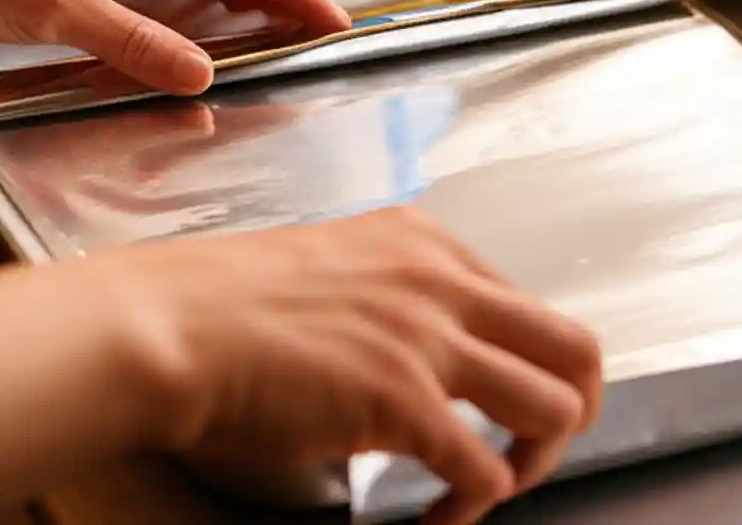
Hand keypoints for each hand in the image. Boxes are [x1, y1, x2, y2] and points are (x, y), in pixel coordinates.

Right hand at [59, 207, 602, 524]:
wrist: (164, 325)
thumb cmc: (222, 306)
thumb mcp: (332, 270)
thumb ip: (392, 298)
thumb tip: (425, 356)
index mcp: (425, 245)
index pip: (528, 307)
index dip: (526, 367)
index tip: (500, 406)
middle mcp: (442, 283)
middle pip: (576, 347)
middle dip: (576, 409)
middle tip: (539, 447)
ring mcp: (428, 339)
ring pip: (555, 407)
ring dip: (535, 462)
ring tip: (488, 488)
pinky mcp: (404, 400)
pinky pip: (486, 469)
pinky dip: (473, 507)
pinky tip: (438, 518)